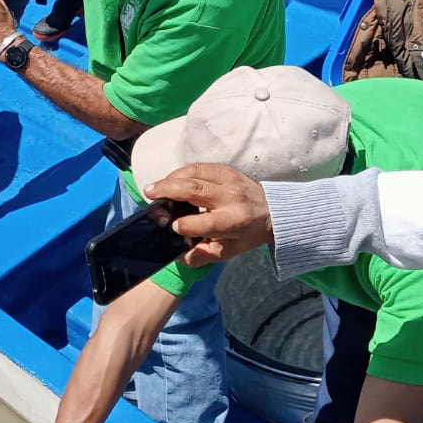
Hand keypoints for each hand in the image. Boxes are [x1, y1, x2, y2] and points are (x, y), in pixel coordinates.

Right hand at [143, 164, 272, 268]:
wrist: (273, 211)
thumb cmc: (248, 233)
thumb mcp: (229, 251)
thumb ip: (203, 256)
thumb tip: (179, 256)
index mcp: (234, 221)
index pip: (205, 222)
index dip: (184, 225)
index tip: (171, 227)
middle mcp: (231, 198)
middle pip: (195, 189)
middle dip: (168, 190)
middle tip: (148, 193)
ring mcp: (229, 180)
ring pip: (194, 173)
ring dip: (171, 178)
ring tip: (156, 186)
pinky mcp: (226, 170)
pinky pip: (199, 166)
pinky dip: (181, 172)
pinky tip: (171, 180)